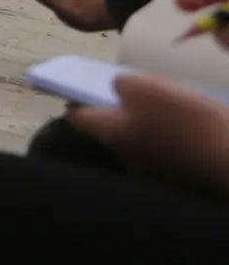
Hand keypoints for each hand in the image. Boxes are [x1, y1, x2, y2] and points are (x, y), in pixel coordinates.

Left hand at [69, 73, 228, 198]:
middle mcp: (127, 158)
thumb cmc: (183, 122)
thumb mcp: (146, 88)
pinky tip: (188, 127)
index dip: (75, 101)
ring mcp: (154, 173)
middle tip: (133, 95)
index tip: (77, 91)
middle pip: (112, 131)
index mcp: (113, 135)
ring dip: (147, 126)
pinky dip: (171, 139)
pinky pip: (167, 153)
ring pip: (141, 142)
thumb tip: (118, 89)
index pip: (79, 118)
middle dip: (118, 112)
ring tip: (167, 108)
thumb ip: (123, 85)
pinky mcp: (179, 179)